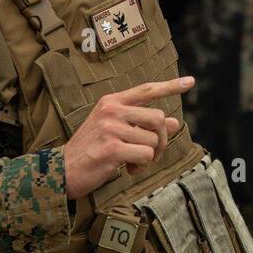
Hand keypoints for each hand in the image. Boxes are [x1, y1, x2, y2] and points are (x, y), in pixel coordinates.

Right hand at [62, 76, 190, 198]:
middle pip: (158, 119)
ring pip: (153, 141)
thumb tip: (173, 122)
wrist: (61, 170)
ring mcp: (111, 128)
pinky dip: (141, 167)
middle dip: (161, 141)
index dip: (170, 86)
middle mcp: (112, 110)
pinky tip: (128, 170)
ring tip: (133, 163)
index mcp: (112, 102)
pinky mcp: (111, 148)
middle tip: (151, 155)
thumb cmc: (91, 150)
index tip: (191, 81)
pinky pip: (145, 156)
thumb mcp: (116, 131)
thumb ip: (142, 124)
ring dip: (150, 157)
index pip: (147, 90)